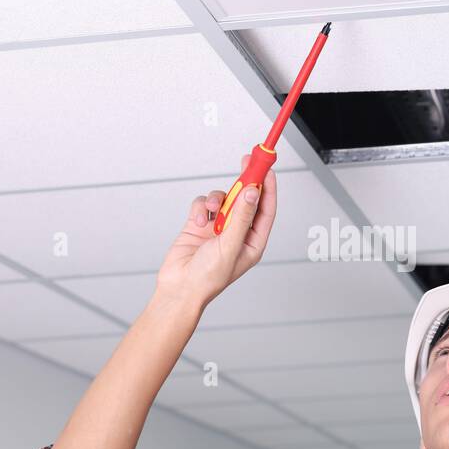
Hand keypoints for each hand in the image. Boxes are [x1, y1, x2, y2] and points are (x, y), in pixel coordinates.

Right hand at [153, 153, 277, 308]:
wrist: (179, 287)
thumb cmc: (208, 277)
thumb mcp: (230, 245)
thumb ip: (242, 217)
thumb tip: (253, 193)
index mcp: (252, 241)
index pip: (265, 209)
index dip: (268, 188)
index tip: (267, 169)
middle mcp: (237, 233)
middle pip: (246, 199)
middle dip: (246, 180)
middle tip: (247, 160)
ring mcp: (218, 228)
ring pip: (223, 199)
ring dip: (216, 200)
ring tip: (210, 210)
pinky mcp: (200, 225)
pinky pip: (203, 205)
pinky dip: (200, 208)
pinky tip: (198, 221)